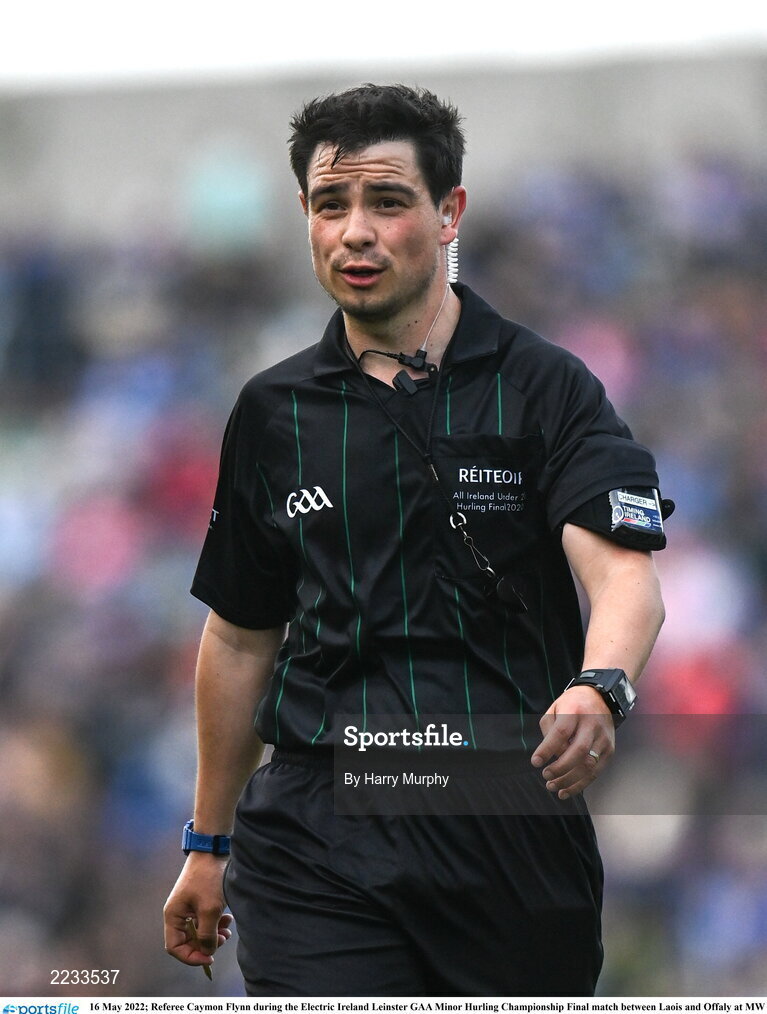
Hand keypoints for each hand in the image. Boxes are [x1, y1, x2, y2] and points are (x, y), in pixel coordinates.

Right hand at [163, 852, 232, 971]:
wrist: (214, 850)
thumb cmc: (208, 878)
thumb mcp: (209, 909)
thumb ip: (207, 934)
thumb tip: (208, 952)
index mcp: (173, 916)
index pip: (175, 947)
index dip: (191, 956)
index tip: (210, 957)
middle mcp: (178, 913)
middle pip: (189, 941)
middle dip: (207, 943)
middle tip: (224, 938)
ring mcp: (189, 907)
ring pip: (200, 931)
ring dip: (214, 933)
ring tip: (228, 928)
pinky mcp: (200, 901)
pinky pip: (206, 920)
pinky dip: (217, 922)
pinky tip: (228, 918)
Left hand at [530, 685, 614, 799]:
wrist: (600, 698)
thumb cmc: (572, 705)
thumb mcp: (555, 709)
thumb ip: (549, 730)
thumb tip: (551, 755)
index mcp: (575, 711)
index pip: (561, 732)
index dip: (547, 749)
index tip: (535, 762)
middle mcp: (592, 724)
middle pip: (578, 750)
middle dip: (561, 768)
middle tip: (546, 775)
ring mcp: (604, 738)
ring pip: (589, 764)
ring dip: (570, 780)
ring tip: (553, 786)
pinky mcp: (610, 750)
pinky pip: (596, 771)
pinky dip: (581, 784)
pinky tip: (567, 790)